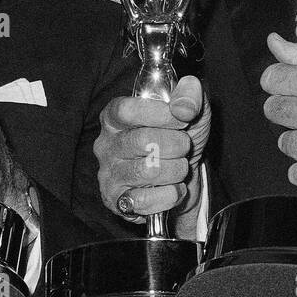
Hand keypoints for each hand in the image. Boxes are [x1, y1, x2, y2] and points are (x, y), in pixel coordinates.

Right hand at [95, 77, 209, 229]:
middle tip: (184, 146)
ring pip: (149, 171)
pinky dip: (171, 194)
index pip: (127, 110)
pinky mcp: (116, 201)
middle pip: (143, 141)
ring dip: (177, 169)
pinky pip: (147, 200)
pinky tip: (172, 187)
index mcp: (115, 115)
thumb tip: (184, 106)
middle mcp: (106, 144)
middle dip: (177, 144)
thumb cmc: (180, 136)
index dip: (161, 114)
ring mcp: (108, 174)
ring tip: (178, 166)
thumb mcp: (190, 107)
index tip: (183, 118)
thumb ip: (189, 94)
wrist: (185, 176)